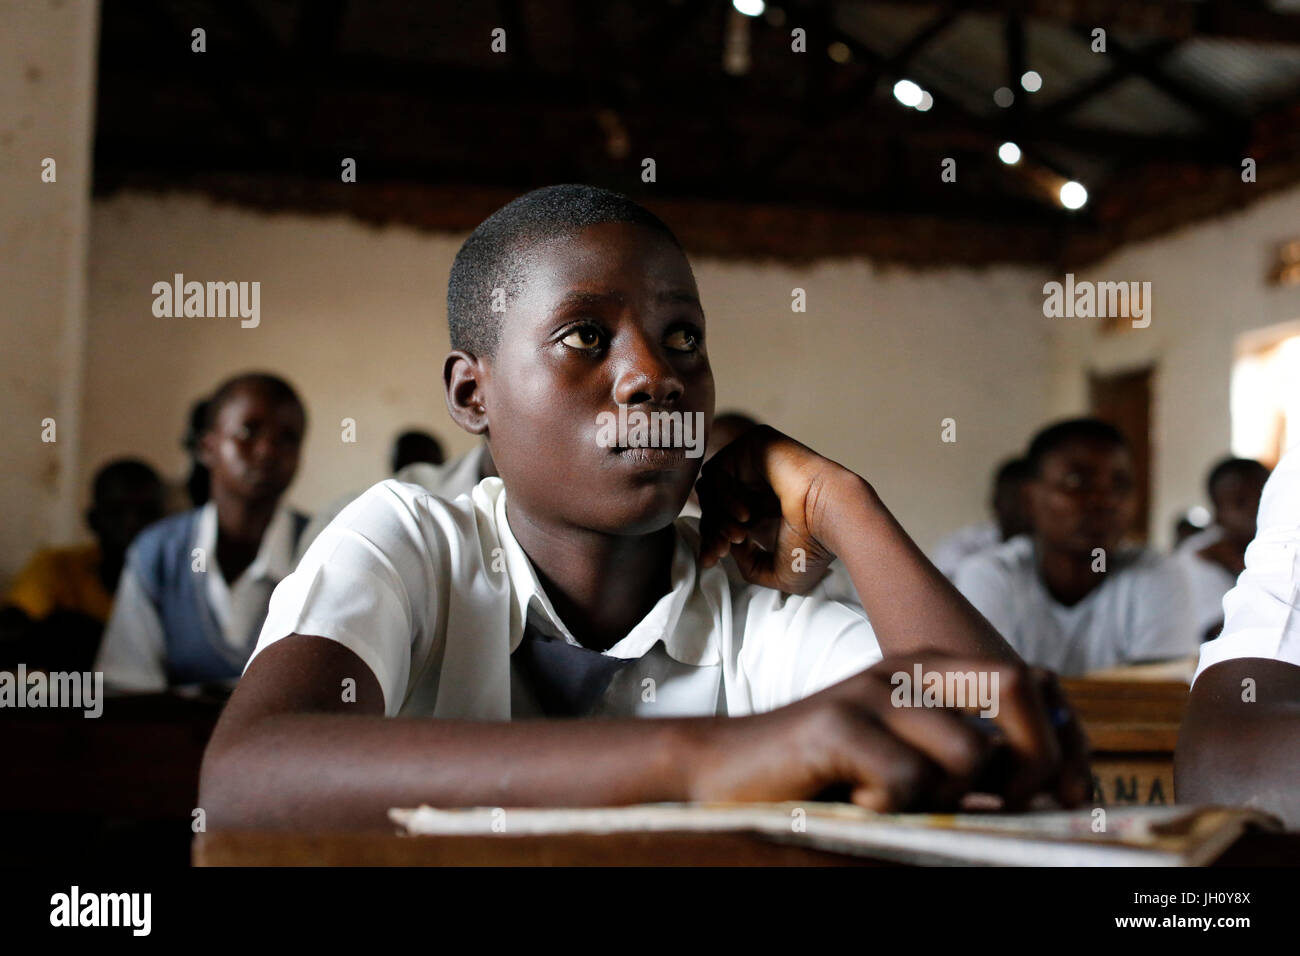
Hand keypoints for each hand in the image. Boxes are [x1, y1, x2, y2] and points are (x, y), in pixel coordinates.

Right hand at [687, 655, 1090, 812]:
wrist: (727, 770)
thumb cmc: (827, 778)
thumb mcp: (910, 760)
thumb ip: (970, 760)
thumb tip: (1052, 790)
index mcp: (931, 671)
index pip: (1033, 681)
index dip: (1062, 741)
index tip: (1058, 798)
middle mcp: (906, 668)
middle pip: (1017, 685)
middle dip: (1033, 760)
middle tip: (1000, 807)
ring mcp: (870, 690)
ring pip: (968, 755)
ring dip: (946, 801)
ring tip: (901, 804)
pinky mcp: (835, 723)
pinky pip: (907, 782)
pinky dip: (890, 811)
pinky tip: (857, 804)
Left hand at [695, 425, 852, 592]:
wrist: (834, 518)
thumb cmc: (815, 546)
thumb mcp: (777, 573)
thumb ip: (748, 565)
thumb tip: (728, 546)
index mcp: (763, 507)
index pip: (720, 518)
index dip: (710, 540)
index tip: (711, 560)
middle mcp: (758, 483)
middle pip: (712, 503)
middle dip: (712, 531)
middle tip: (723, 551)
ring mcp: (756, 462)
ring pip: (711, 488)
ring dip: (718, 516)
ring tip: (740, 535)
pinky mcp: (754, 444)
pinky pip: (717, 470)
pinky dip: (724, 497)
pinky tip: (746, 514)